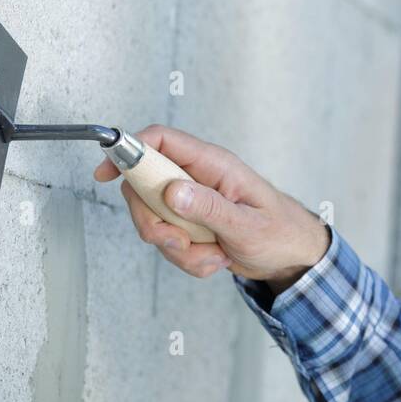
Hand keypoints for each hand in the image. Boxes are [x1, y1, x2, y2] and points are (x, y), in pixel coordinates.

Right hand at [93, 124, 329, 287]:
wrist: (294, 257)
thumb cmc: (281, 232)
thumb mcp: (246, 224)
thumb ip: (208, 208)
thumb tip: (171, 191)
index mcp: (213, 165)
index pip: (161, 141)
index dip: (128, 151)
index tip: (106, 173)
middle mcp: (199, 180)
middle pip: (145, 188)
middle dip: (154, 223)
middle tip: (180, 241)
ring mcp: (193, 203)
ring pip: (156, 222)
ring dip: (180, 250)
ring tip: (215, 254)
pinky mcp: (191, 226)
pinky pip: (170, 244)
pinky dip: (190, 260)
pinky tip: (217, 259)